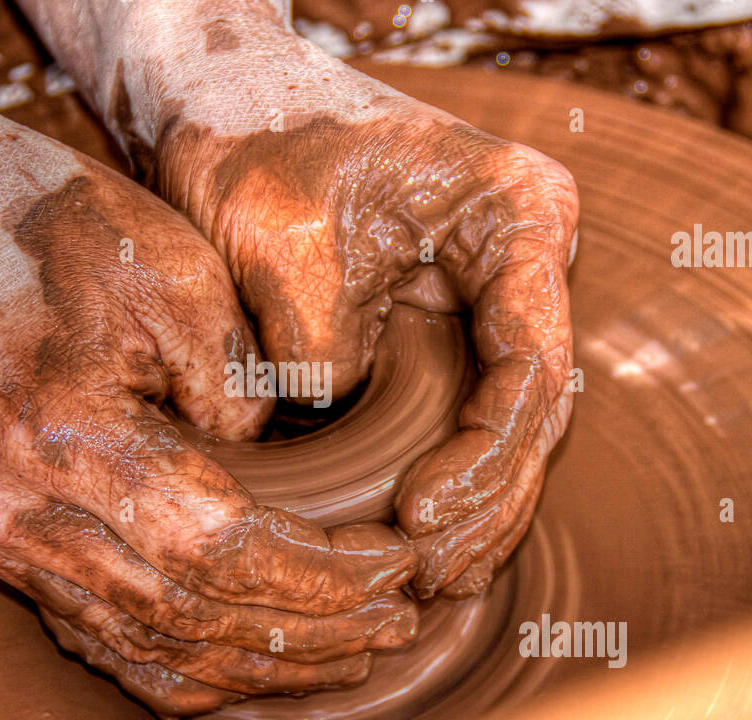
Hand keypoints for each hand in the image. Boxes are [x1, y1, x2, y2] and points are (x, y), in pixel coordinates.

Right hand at [0, 131, 418, 719]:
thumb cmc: (63, 228)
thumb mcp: (180, 279)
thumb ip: (238, 399)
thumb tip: (280, 496)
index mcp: (59, 429)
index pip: (215, 550)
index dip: (318, 578)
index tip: (395, 570)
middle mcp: (4, 505)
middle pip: (181, 619)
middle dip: (303, 635)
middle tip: (393, 626)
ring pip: (137, 647)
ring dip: (249, 667)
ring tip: (345, 655)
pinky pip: (95, 633)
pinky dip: (181, 659)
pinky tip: (250, 658)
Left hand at [127, 21, 579, 597]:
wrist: (219, 106)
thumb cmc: (253, 144)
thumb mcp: (282, 238)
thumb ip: (325, 344)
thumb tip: (339, 426)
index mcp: (516, 214)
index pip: (532, 361)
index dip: (485, 456)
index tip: (419, 514)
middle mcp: (519, 261)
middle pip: (531, 409)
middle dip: (486, 502)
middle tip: (429, 575)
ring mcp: (484, 299)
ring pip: (504, 428)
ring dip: (474, 509)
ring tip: (428, 581)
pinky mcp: (440, 332)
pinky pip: (460, 421)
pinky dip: (445, 484)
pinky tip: (419, 546)